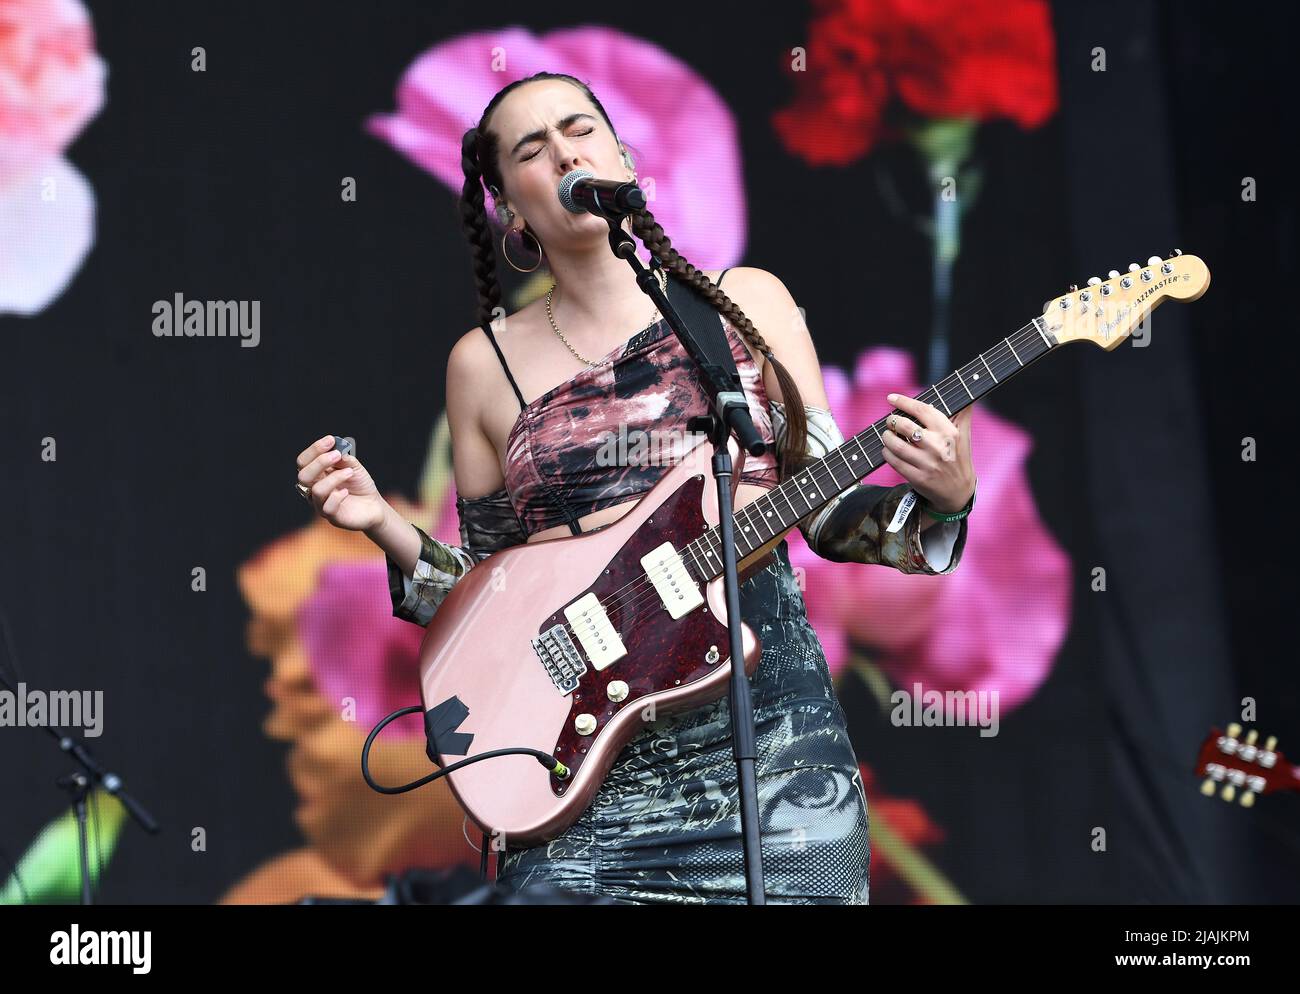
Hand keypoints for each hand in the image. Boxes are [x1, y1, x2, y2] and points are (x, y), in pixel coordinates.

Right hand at [295, 434, 386, 531]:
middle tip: (337, 454)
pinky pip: (327, 507)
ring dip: (334, 478)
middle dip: (319, 462)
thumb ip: (344, 459)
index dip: (314, 450)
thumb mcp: (353, 467)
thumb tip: (336, 448)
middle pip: (303, 475)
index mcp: (315, 475)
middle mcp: (313, 489)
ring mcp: (320, 504)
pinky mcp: (331, 517)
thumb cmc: (359, 484)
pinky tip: (347, 491)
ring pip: (316, 490)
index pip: (303, 461)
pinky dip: (338, 496)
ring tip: (350, 472)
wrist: (373, 505)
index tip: (330, 440)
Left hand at [880, 393, 974, 513]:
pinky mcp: (918, 478)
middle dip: (892, 421)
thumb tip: (967, 396)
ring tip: (887, 435)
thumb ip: (963, 414)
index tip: (891, 398)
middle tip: (890, 421)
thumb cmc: (959, 458)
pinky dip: (886, 453)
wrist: (959, 492)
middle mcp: (938, 446)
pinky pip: (894, 461)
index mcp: (949, 432)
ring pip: (896, 444)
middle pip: (905, 426)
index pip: (922, 410)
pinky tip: (887, 450)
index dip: (904, 402)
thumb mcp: (964, 435)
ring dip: (886, 437)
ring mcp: (927, 463)